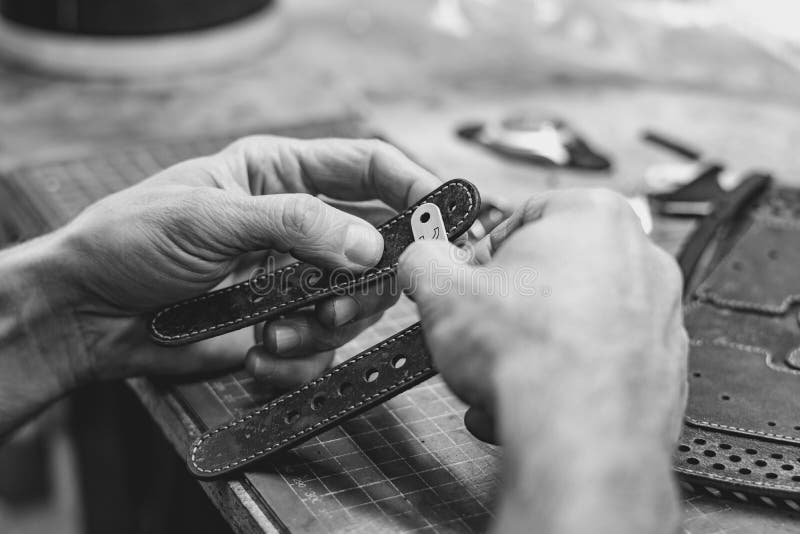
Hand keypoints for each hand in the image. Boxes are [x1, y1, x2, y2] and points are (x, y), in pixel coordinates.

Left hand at [53, 136, 439, 385]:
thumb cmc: (132, 240)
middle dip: (367, 281)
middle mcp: (298, 226)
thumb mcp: (211, 216)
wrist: (88, 313)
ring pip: (354, 304)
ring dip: (324, 325)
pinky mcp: (281, 325)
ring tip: (279, 333)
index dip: (412, 186)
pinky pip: (320, 349)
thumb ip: (295, 225)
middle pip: (376, 246)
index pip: (368, 169)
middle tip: (340, 301)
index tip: (444, 216)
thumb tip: (369, 245)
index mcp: (282, 175)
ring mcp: (292, 279)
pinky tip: (258, 353)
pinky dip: (296, 359)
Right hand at [398, 189, 686, 533]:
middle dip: (508, 306)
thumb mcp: (441, 291)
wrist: (579, 434)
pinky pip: (598, 361)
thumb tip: (423, 259)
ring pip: (574, 321)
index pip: (520, 219)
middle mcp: (640, 258)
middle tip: (480, 328)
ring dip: (530, 347)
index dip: (481, 255)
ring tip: (499, 373)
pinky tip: (531, 397)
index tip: (464, 282)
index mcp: (593, 215)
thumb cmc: (531, 356)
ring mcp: (658, 314)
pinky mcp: (663, 367)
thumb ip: (425, 260)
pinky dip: (564, 376)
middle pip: (551, 273)